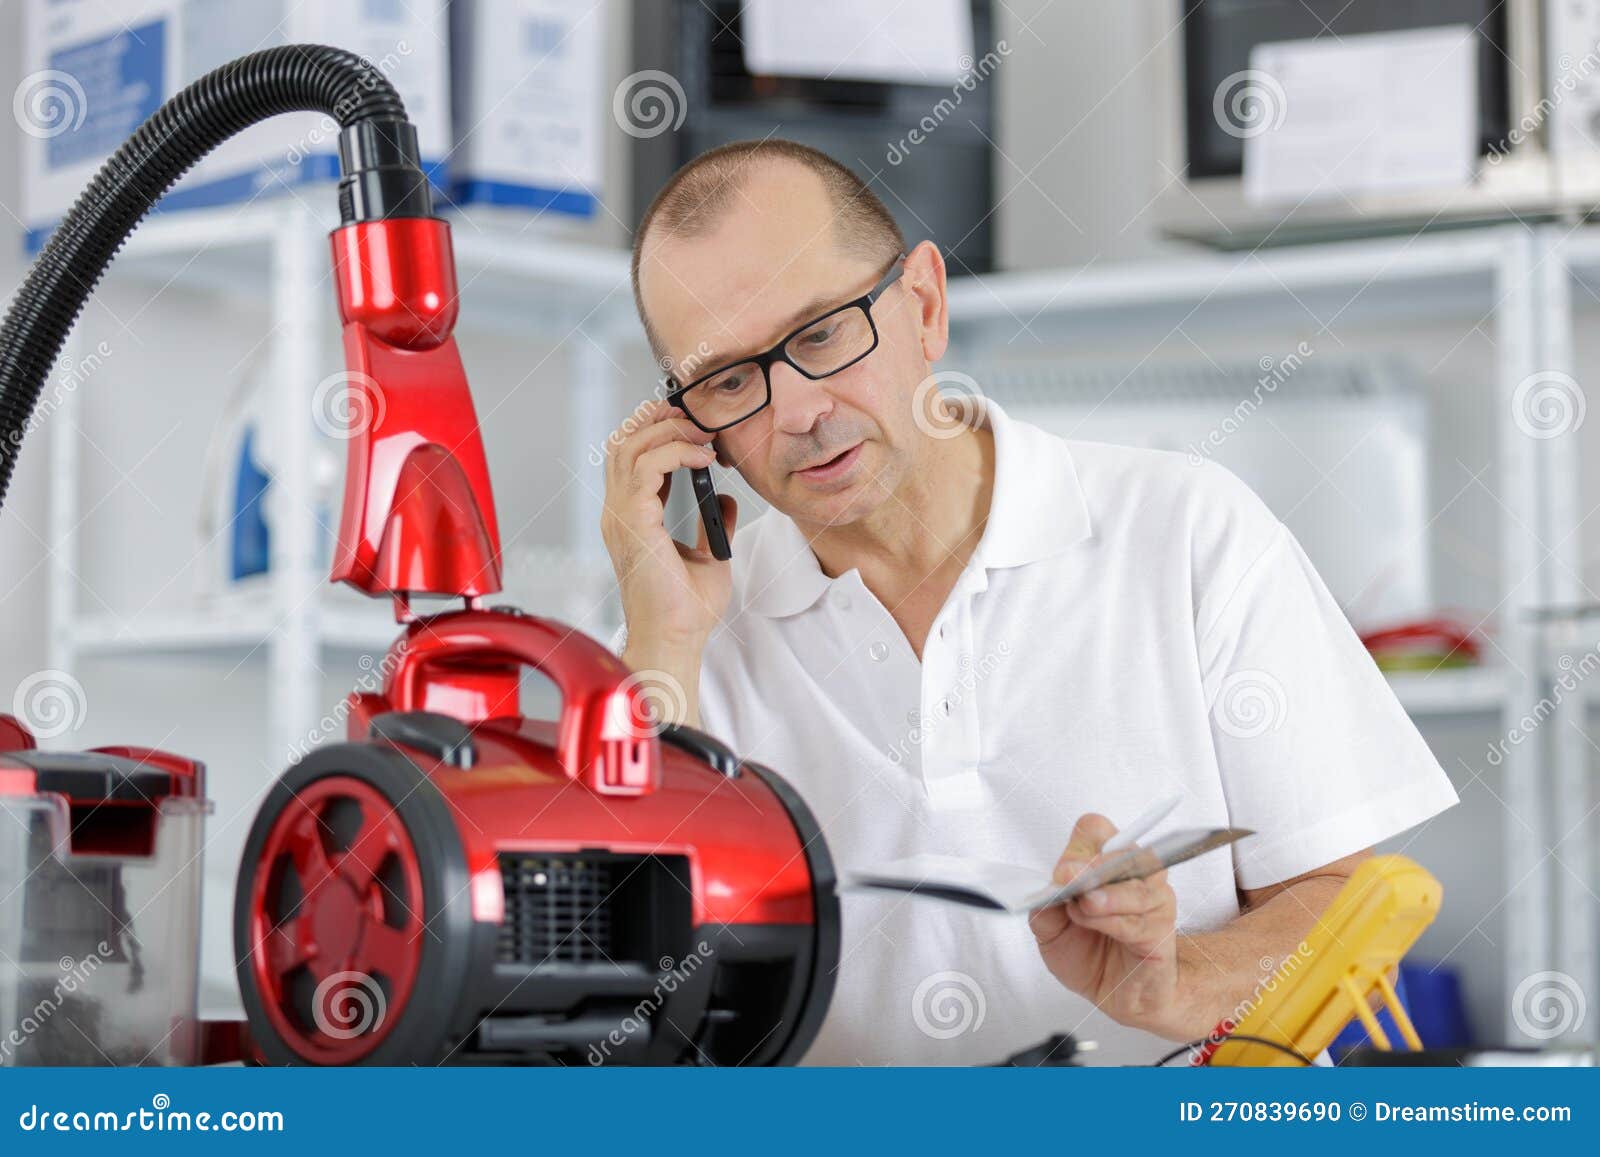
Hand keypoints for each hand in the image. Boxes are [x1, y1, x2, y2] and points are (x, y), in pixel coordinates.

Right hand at [601, 398, 738, 651]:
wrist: (676, 638)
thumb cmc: (685, 610)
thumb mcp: (708, 555)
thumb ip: (711, 522)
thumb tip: (722, 498)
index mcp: (630, 518)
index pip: (631, 459)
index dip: (657, 433)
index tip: (693, 428)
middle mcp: (618, 512)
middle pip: (623, 443)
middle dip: (657, 419)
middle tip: (695, 417)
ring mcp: (620, 516)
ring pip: (629, 446)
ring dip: (667, 430)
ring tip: (701, 433)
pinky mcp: (632, 521)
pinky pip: (646, 467)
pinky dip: (675, 453)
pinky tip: (702, 458)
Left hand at [1029, 813, 1181, 1036]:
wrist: (1117, 994)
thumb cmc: (1089, 954)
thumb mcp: (1051, 930)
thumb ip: (1045, 907)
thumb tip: (1046, 888)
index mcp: (1105, 864)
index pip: (1097, 831)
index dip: (1078, 846)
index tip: (1060, 871)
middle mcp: (1135, 875)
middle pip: (1122, 851)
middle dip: (1092, 864)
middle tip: (1068, 877)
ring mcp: (1153, 901)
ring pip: (1135, 886)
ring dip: (1105, 895)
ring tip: (1084, 904)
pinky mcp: (1160, 932)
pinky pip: (1140, 921)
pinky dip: (1114, 921)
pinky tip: (1097, 924)